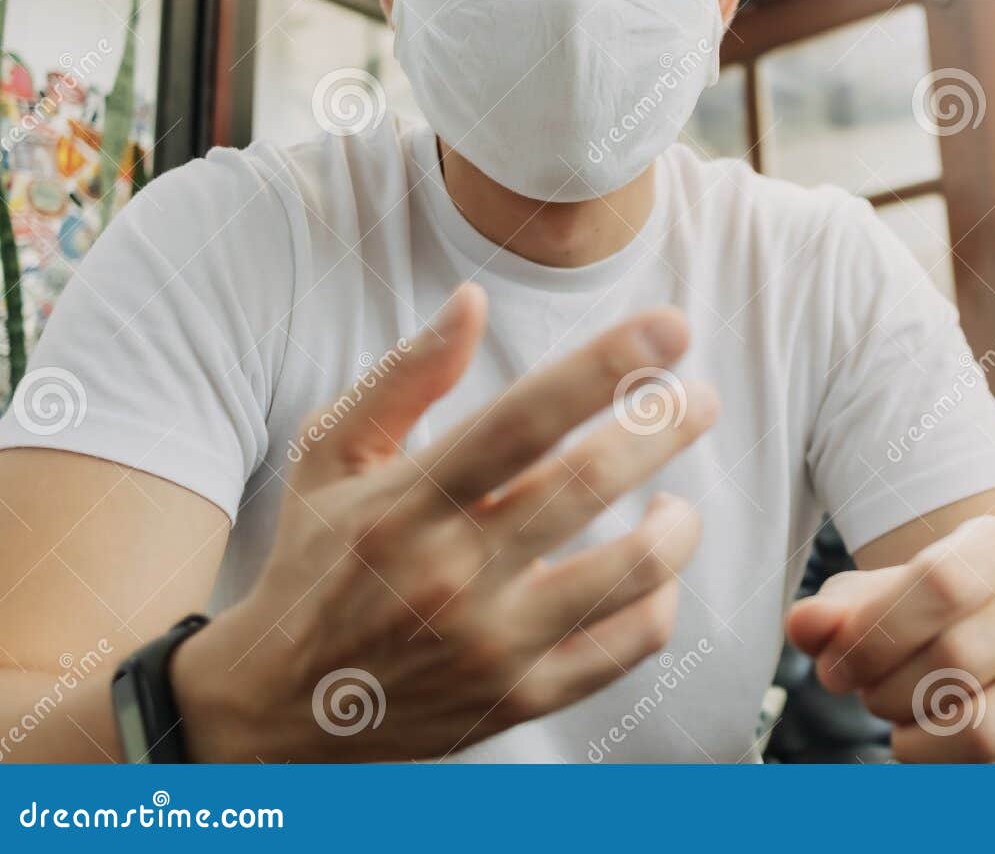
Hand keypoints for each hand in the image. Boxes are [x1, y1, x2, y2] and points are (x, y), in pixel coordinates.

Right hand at [172, 283, 716, 761]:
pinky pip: (626, 646)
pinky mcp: (521, 699)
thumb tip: (472, 300)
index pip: (525, 418)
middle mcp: (454, 573)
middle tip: (700, 398)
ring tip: (678, 498)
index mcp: (410, 503)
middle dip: (664, 426)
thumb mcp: (332, 459)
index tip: (671, 327)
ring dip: (679, 523)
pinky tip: (652, 570)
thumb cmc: (315, 563)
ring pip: (630, 572)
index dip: (605, 365)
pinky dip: (660, 600)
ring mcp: (493, 644)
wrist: (279, 711)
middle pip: (591, 483)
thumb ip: (405, 377)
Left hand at [786, 515, 994, 762]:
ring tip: (897, 720)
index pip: (942, 582)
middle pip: (958, 658)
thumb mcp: (879, 595)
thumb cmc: (925, 611)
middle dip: (887, 690)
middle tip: (866, 693)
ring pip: (983, 728)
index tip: (834, 666)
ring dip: (916, 739)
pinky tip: (926, 746)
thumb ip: (836, 610)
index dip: (874, 633)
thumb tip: (804, 626)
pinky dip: (946, 773)